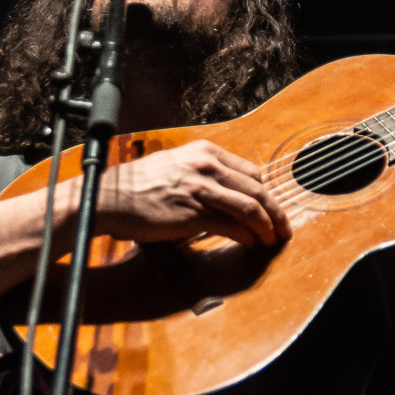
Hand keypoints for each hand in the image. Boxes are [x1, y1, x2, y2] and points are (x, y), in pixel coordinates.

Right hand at [96, 140, 291, 245]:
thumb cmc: (140, 186)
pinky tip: (251, 243)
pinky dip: (247, 236)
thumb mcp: (177, 166)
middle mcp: (207, 166)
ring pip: (251, 207)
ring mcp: (202, 189)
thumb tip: (230, 193)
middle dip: (276, 211)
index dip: (266, 193)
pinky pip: (232, 225)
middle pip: (257, 189)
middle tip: (284, 227)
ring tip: (273, 239)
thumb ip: (205, 175)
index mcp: (206, 152)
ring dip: (267, 226)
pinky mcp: (195, 213)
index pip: (251, 171)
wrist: (111, 198)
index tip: (272, 208)